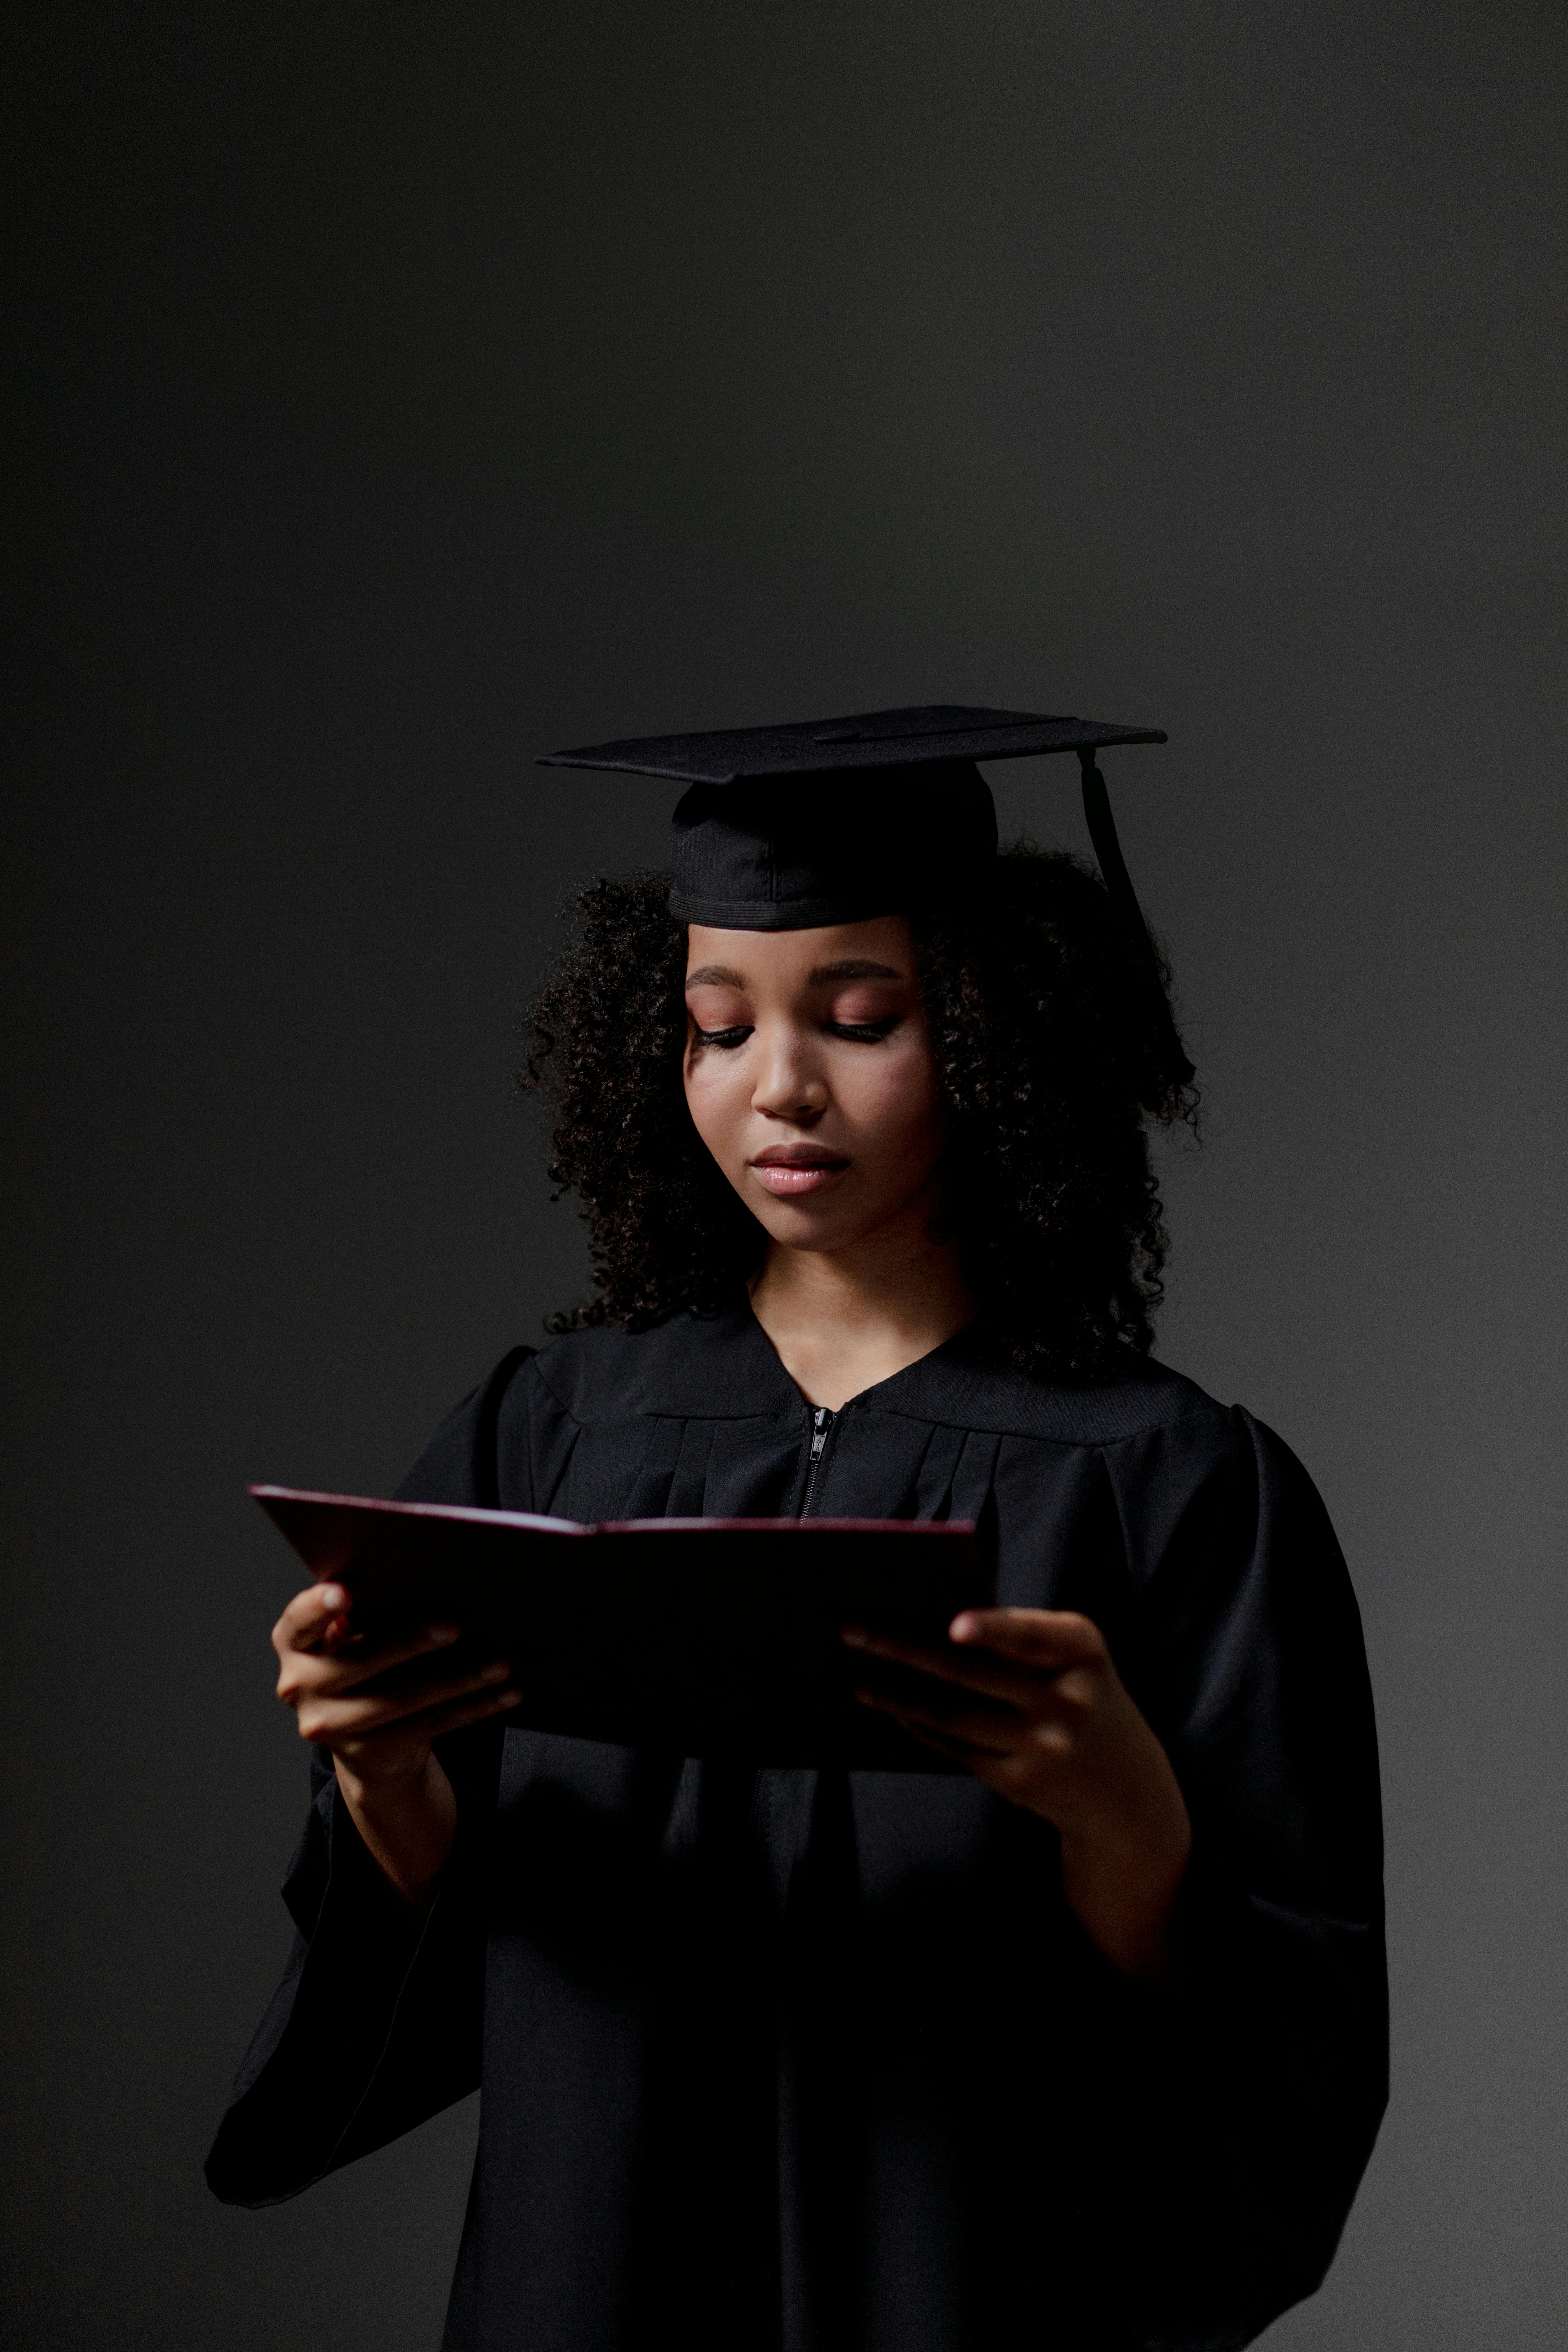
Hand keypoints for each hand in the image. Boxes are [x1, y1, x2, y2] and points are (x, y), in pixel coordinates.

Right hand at [272, 1581, 519, 1901]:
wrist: (366, 1739)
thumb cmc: (368, 1658)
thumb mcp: (357, 1631)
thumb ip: (372, 1606)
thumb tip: (433, 1576)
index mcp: (294, 1643)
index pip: (299, 1621)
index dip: (319, 1607)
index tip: (346, 1592)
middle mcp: (298, 1686)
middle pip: (359, 1662)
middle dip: (411, 1642)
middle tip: (455, 1626)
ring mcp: (328, 1727)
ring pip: (401, 1700)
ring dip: (458, 1681)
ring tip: (500, 1664)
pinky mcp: (366, 1754)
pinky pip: (428, 1727)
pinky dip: (473, 1708)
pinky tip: (506, 1694)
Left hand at [845, 1608, 1190, 1978]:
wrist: (1127, 1791)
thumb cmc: (1085, 1700)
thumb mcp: (1076, 1662)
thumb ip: (1024, 1640)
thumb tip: (931, 1624)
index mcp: (1084, 1652)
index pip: (1035, 1636)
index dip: (996, 1629)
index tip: (953, 1626)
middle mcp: (1068, 1702)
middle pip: (973, 1673)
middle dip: (904, 1648)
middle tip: (853, 1631)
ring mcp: (1045, 1748)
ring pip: (955, 1716)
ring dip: (899, 1696)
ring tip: (858, 1679)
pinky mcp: (1023, 1783)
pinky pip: (959, 1749)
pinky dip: (922, 1728)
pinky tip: (894, 1709)